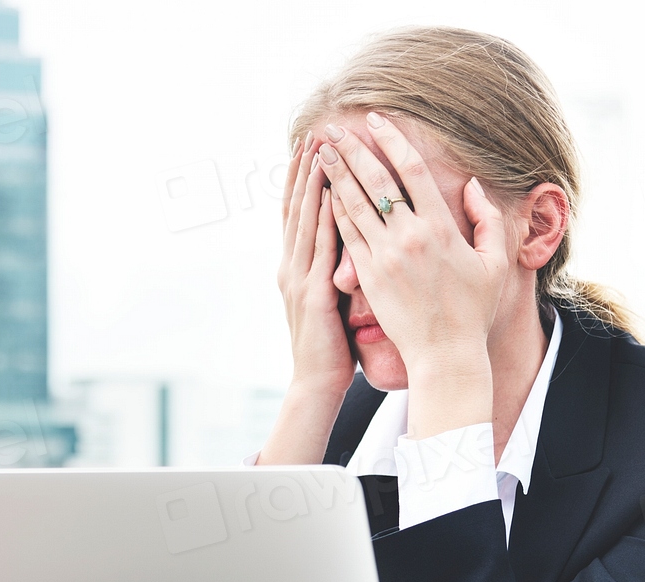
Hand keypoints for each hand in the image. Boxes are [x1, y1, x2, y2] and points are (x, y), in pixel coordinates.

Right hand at [277, 132, 355, 399]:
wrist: (317, 383)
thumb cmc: (332, 347)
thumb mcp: (332, 302)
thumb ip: (337, 271)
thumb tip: (351, 249)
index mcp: (297, 268)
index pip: (299, 216)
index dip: (303, 181)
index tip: (314, 149)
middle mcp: (292, 267)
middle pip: (296, 208)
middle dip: (304, 170)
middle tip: (314, 134)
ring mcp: (299, 278)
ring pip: (305, 219)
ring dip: (312, 182)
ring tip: (320, 148)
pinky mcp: (313, 293)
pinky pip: (320, 245)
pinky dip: (323, 215)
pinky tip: (331, 191)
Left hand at [320, 115, 508, 384]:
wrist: (445, 354)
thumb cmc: (473, 310)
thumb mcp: (494, 262)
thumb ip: (487, 219)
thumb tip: (472, 184)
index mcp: (441, 228)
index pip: (412, 171)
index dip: (392, 140)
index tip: (377, 120)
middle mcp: (409, 237)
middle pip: (375, 181)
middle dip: (353, 150)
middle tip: (335, 129)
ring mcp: (385, 257)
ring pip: (354, 205)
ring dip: (336, 175)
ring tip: (321, 152)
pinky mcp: (368, 277)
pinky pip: (347, 236)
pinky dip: (334, 211)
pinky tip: (324, 193)